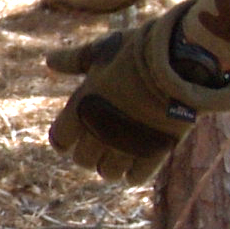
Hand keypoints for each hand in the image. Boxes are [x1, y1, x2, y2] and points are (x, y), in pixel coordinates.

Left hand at [45, 7, 229, 183]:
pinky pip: (135, 178)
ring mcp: (126, 145)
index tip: (75, 131)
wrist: (180, 61)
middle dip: (89, 151)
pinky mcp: (153, 153)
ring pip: (107, 172)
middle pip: (83, 159)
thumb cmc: (137, 50)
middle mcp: (99, 131)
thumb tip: (49, 61)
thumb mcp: (102, 49)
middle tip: (102, 139)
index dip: (65, 137)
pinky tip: (138, 159)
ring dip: (110, 164)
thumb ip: (74, 60)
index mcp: (81, 106)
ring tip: (120, 151)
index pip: (59, 140)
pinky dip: (133, 173)